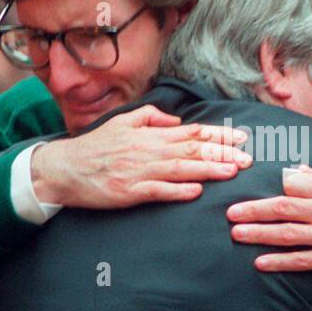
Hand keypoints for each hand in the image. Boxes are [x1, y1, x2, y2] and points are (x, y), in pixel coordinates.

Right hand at [31, 105, 250, 207]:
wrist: (63, 168)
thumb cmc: (95, 147)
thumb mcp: (122, 123)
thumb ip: (151, 118)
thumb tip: (177, 121)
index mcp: (149, 135)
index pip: (191, 132)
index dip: (218, 134)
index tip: (241, 137)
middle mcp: (148, 151)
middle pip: (192, 150)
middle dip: (222, 153)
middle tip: (248, 158)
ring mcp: (139, 172)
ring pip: (180, 169)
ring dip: (208, 170)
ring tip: (231, 171)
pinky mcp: (129, 191)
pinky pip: (158, 191)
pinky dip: (178, 191)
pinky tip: (196, 191)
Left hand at [227, 165, 311, 276]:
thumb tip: (297, 172)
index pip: (295, 183)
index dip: (274, 185)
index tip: (253, 185)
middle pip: (283, 208)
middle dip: (253, 210)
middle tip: (230, 212)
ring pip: (286, 234)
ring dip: (258, 234)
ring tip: (236, 234)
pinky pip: (300, 261)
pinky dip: (278, 262)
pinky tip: (260, 262)